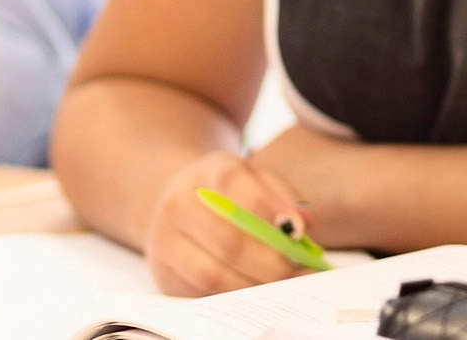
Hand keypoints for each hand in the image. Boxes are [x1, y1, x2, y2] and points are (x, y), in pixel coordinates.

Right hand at [145, 149, 313, 296]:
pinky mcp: (162, 272)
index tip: (298, 229)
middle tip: (300, 272)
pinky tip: (257, 291)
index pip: (233, 183)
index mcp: (207, 170)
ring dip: (253, 285)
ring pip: (213, 274)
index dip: (267, 207)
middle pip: (227, 240)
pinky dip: (234, 296)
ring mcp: (164, 240)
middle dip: (270, 262)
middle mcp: (178, 202)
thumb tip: (304, 222)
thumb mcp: (256, 180)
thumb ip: (282, 196)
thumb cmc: (230, 194)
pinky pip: (201, 292)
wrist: (179, 204)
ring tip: (283, 286)